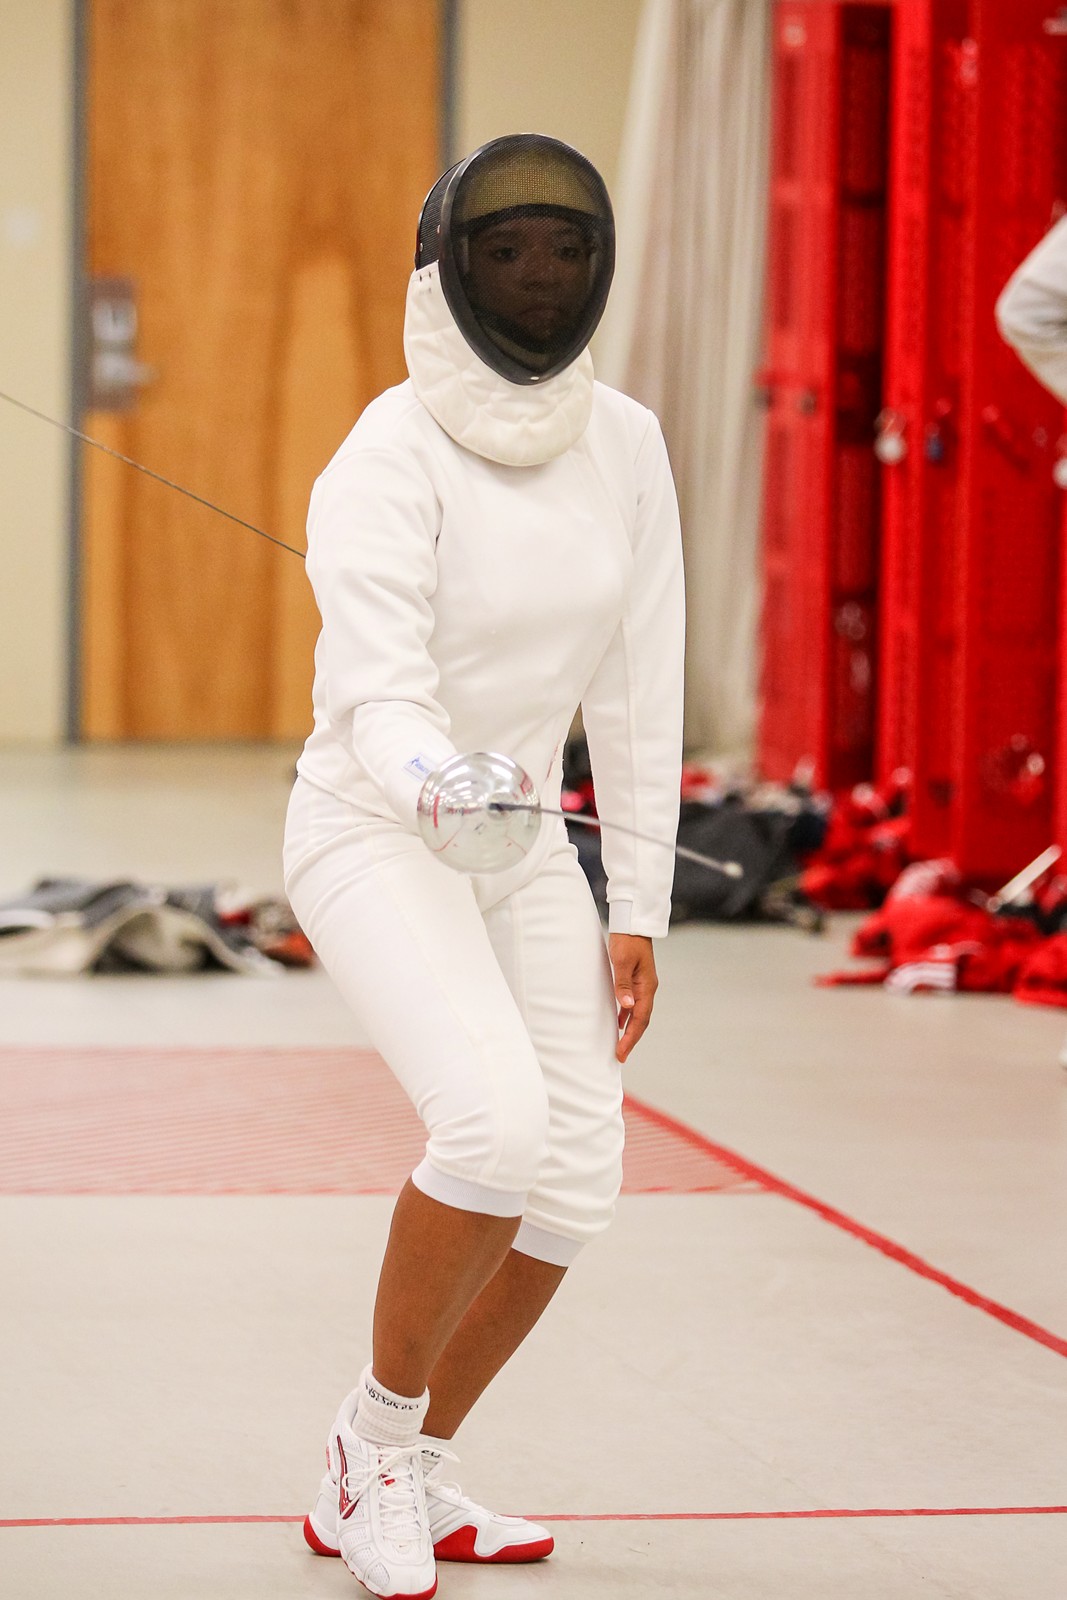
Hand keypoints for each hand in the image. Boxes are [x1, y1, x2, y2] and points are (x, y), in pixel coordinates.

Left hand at [608, 933, 657, 1063]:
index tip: (621, 1052)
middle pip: (641, 1020)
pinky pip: (632, 1004)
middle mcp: (647, 988)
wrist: (633, 923)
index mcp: (646, 986)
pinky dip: (626, 1016)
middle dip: (631, 1039)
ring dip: (629, 1030)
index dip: (631, 1037)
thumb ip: (623, 984)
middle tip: (620, 1056)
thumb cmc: (627, 940)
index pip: (640, 1019)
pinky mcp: (636, 980)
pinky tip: (618, 1023)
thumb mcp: (622, 962)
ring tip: (619, 1045)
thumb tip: (626, 1007)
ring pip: (637, 1014)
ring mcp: (643, 985)